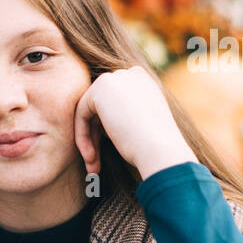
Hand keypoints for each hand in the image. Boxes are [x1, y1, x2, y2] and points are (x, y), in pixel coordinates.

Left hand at [73, 67, 196, 179]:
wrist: (161, 149)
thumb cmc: (155, 148)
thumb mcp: (142, 128)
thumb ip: (124, 118)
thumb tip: (103, 122)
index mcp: (146, 84)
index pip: (115, 105)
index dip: (106, 131)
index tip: (107, 154)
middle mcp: (132, 75)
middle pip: (100, 108)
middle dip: (95, 137)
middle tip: (95, 164)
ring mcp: (117, 78)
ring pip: (89, 112)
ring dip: (88, 141)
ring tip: (92, 167)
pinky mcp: (101, 87)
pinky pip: (81, 114)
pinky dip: (82, 136)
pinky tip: (90, 157)